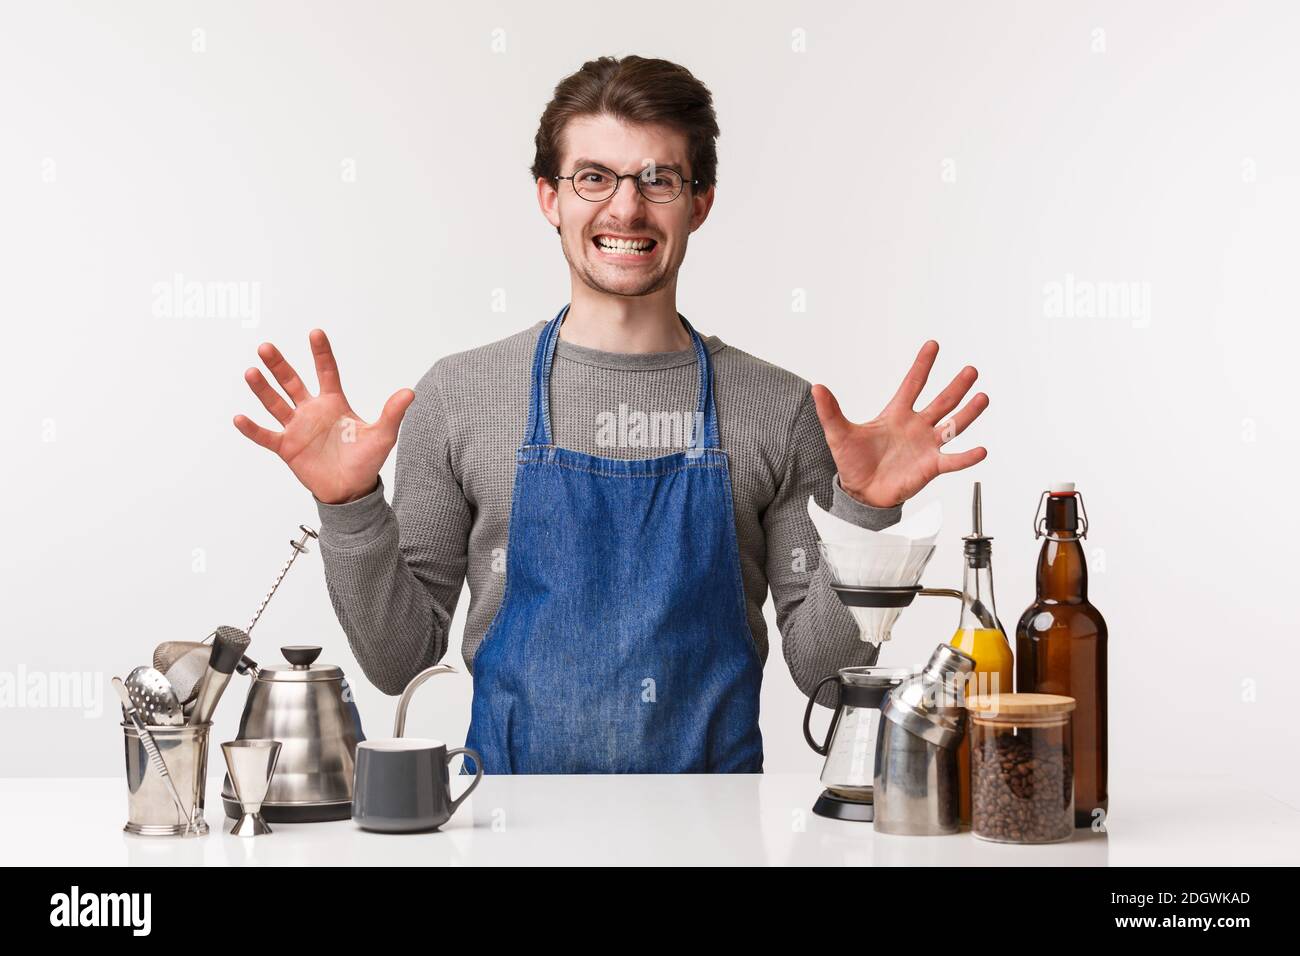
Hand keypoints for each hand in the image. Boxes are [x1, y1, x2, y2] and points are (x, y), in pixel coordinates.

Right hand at [233, 329, 414, 504]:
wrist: (351, 490)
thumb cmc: (366, 461)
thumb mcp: (382, 435)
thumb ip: (391, 413)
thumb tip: (410, 392)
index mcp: (334, 403)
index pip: (326, 372)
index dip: (321, 353)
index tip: (315, 333)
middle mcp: (312, 411)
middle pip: (292, 382)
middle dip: (279, 366)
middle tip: (266, 347)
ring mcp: (297, 428)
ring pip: (275, 404)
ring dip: (263, 389)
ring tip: (251, 372)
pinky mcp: (286, 447)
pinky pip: (265, 436)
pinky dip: (252, 428)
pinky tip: (239, 417)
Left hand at [812, 340, 988, 508]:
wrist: (860, 493)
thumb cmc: (853, 463)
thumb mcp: (838, 433)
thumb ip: (830, 411)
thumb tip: (817, 388)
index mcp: (896, 414)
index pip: (912, 384)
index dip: (922, 365)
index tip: (933, 345)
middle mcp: (916, 427)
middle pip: (941, 401)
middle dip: (956, 386)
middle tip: (971, 370)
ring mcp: (926, 446)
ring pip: (953, 426)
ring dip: (968, 413)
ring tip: (983, 398)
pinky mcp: (931, 467)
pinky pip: (953, 460)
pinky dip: (967, 457)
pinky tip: (981, 450)